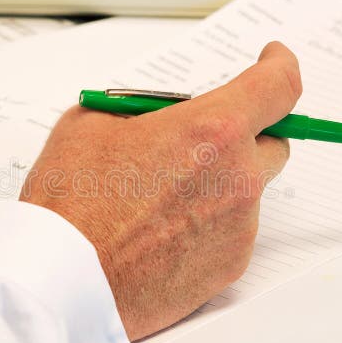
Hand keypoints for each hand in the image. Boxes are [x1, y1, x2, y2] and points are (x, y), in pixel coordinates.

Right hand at [19, 42, 301, 340]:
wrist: (62, 281)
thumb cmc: (72, 205)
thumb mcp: (91, 123)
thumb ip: (141, 111)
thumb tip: (155, 116)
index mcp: (212, 131)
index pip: (278, 85)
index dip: (279, 65)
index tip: (273, 61)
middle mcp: (239, 179)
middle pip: (273, 142)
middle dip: (245, 135)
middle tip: (201, 143)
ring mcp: (240, 227)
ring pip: (249, 191)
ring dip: (221, 184)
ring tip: (161, 200)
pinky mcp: (231, 266)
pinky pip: (234, 232)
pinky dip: (210, 224)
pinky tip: (163, 232)